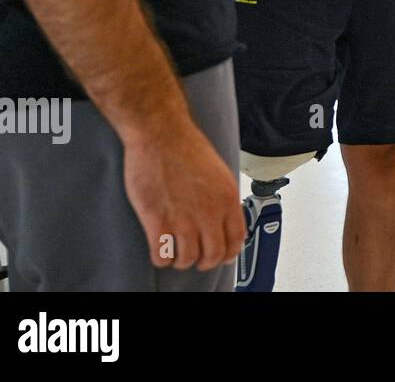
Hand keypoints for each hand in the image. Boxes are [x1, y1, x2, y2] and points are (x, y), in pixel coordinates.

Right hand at [122, 121, 244, 270]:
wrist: (161, 134)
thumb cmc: (186, 146)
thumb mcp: (219, 172)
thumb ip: (221, 197)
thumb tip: (221, 217)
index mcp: (227, 198)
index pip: (237, 239)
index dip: (229, 253)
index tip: (223, 255)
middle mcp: (209, 212)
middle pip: (213, 255)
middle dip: (205, 260)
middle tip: (197, 256)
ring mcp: (183, 219)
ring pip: (187, 259)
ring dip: (181, 260)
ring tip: (176, 252)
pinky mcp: (157, 221)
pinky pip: (162, 256)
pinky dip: (161, 258)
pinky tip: (160, 249)